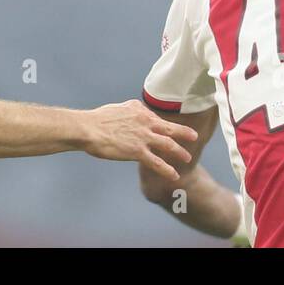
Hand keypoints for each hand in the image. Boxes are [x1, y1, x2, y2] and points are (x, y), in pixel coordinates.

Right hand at [82, 99, 197, 180]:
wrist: (88, 128)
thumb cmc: (97, 120)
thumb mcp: (118, 109)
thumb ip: (130, 111)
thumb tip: (135, 111)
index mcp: (139, 110)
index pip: (156, 117)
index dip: (163, 125)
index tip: (170, 129)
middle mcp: (145, 122)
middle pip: (169, 128)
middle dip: (183, 133)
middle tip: (195, 136)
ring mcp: (143, 137)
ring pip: (168, 145)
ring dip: (179, 152)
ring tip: (188, 158)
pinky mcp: (137, 151)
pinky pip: (156, 162)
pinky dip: (167, 169)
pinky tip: (174, 175)